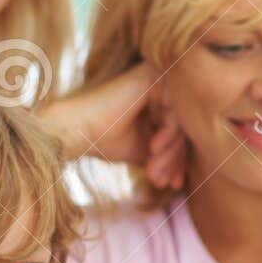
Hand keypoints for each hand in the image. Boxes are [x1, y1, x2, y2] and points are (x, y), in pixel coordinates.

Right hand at [43, 63, 186, 188]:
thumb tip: (185, 174)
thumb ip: (166, 152)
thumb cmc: (102, 139)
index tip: (172, 184)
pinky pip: (174, 112)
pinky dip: (167, 136)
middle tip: (164, 183)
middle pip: (183, 126)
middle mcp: (161, 83)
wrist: (76, 130)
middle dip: (174, 159)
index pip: (179, 130)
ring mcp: (158, 77)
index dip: (177, 160)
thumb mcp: (143, 149)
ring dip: (170, 153)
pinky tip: (151, 150)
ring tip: (154, 173)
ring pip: (181, 121)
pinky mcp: (153, 77)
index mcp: (158, 97)